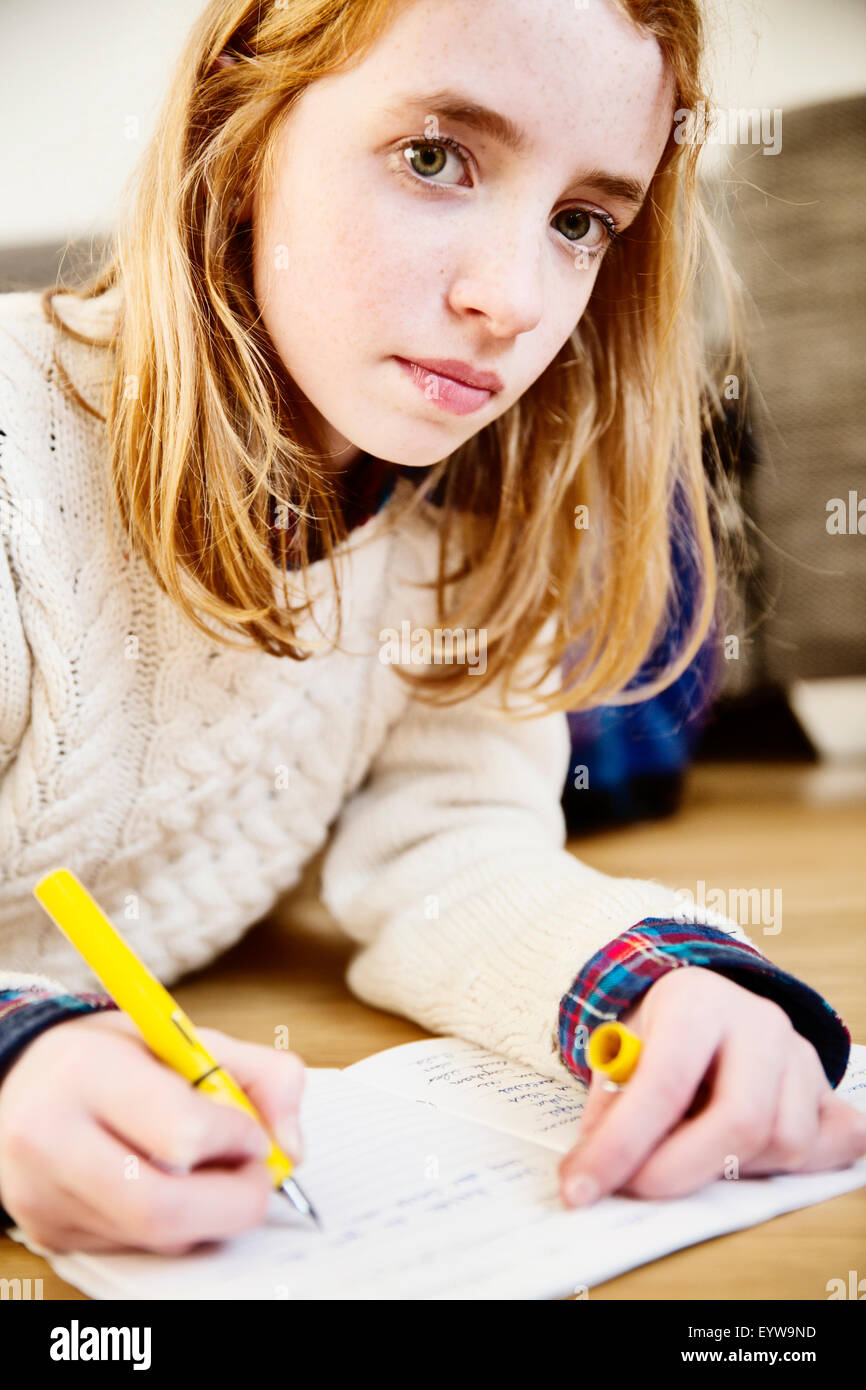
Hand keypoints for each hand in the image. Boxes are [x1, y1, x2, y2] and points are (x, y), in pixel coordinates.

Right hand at [0, 1010, 305, 1254]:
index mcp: (88, 1072)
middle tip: (256, 1173)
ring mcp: (47, 1196)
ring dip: (209, 1213)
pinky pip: (138, 1247)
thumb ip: (258, 1073)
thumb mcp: (182, 1036)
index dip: (238, 1138)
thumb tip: (292, 1145)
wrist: (22, 1079)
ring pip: (157, 1237)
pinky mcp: (52, 1233)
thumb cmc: (108, 1055)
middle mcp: (54, 1139)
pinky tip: (172, 1184)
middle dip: (235, 1200)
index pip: (182, 1133)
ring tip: (211, 1170)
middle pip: (165, 1209)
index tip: (252, 1130)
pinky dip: (176, 1224)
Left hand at [558, 966, 865, 1206]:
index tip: (581, 1188)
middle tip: (636, 1188)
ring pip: (786, 1143)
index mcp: (698, 1000)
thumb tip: (594, 1175)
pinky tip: (753, 1163)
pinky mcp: (827, 1089)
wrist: (705, 1004)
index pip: (664, 1082)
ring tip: (689, 1155)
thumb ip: (609, 1109)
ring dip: (731, 1171)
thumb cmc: (658, 1034)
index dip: (621, 1145)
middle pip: (741, 1120)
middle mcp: (760, 1022)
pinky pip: (832, 1145)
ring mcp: (801, 1056)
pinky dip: (798, 1170)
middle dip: (680, 1170)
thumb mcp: (619, 1052)